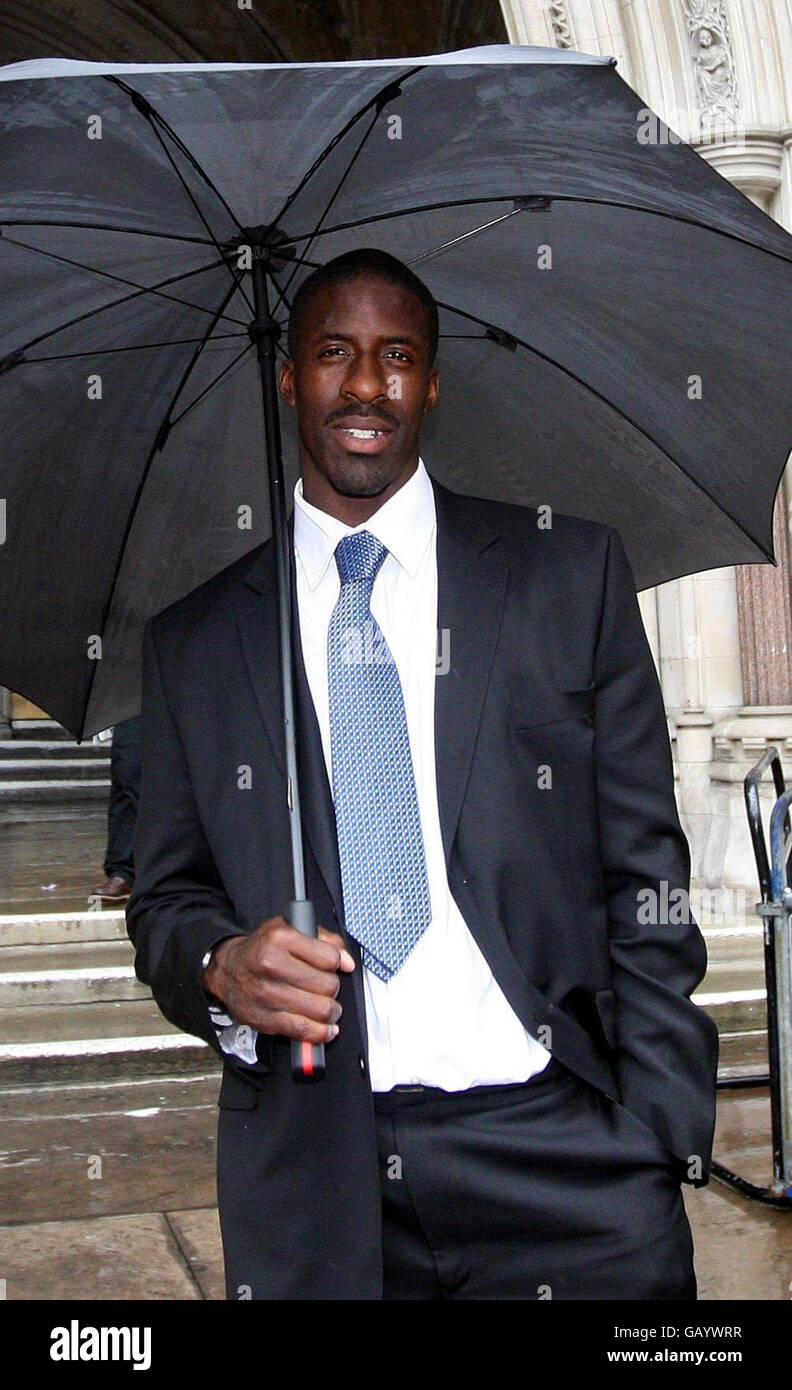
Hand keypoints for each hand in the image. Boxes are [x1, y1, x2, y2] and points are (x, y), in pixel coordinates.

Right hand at [202, 915, 354, 1043]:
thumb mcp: (291, 929)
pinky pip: (304, 1030)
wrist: (228, 970)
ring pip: (321, 1010)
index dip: (336, 963)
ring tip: (327, 1007)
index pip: (330, 958)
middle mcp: (271, 964)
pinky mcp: (265, 1018)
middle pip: (328, 986)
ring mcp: (267, 993)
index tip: (330, 966)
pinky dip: (321, 1032)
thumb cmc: (263, 948)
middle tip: (326, 987)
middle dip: (333, 988)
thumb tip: (348, 963)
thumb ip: (325, 940)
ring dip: (331, 1011)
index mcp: (280, 938)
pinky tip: (325, 1028)